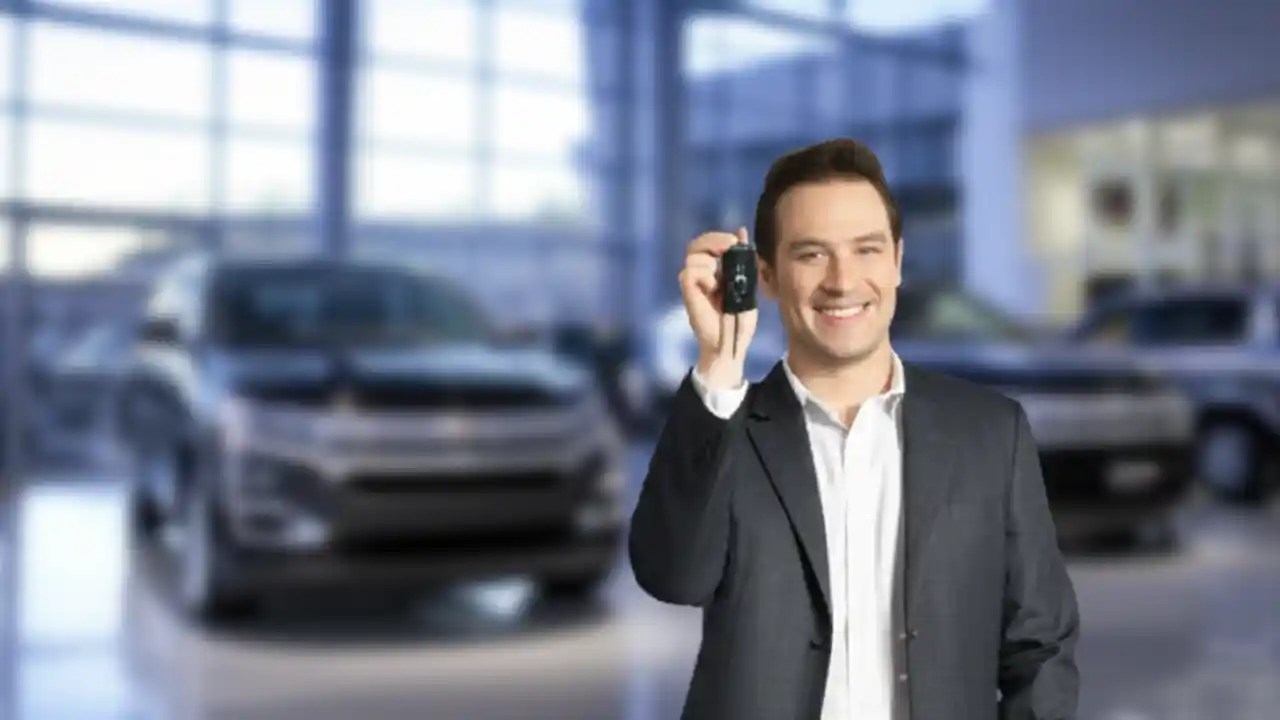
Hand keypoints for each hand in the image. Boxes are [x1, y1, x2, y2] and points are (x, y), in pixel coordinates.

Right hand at [678, 227, 758, 389]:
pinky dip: (704, 277)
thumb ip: (745, 259)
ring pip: (693, 256)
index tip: (736, 241)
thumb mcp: (748, 283)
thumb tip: (741, 231)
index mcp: (714, 269)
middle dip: (714, 240)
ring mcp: (692, 283)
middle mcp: (700, 273)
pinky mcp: (687, 292)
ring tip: (721, 281)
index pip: (707, 242)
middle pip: (696, 243)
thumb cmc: (739, 317)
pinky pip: (690, 272)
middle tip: (730, 246)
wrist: (731, 342)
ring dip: (711, 263)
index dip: (718, 237)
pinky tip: (713, 288)